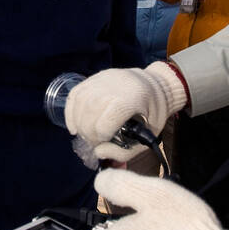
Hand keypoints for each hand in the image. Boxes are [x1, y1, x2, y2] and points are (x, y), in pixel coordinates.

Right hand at [64, 61, 186, 161]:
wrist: (158, 85)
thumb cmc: (153, 113)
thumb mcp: (148, 136)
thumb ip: (124, 151)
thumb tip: (98, 152)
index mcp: (132, 100)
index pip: (104, 123)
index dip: (100, 138)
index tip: (104, 143)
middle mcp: (114, 86)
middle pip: (89, 113)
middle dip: (88, 133)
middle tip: (93, 142)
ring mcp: (103, 79)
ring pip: (80, 104)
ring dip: (78, 124)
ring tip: (85, 134)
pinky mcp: (96, 77)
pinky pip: (76, 94)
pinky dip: (70, 111)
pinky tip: (74, 125)